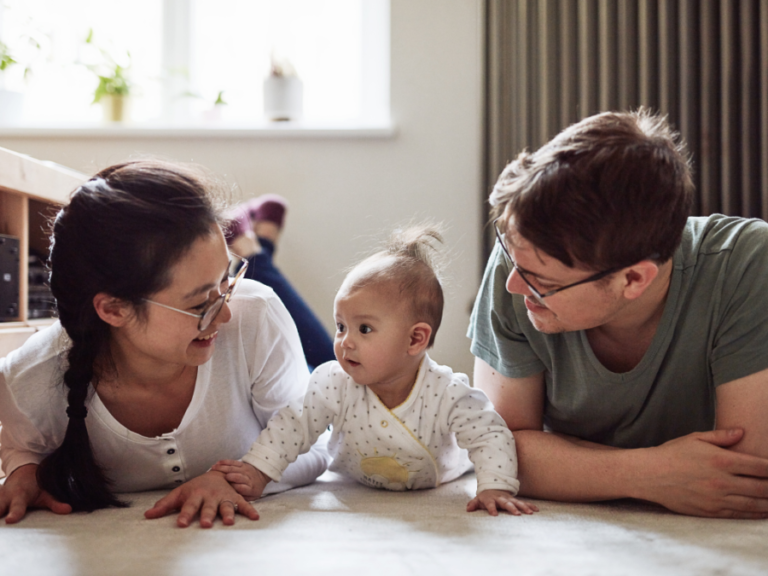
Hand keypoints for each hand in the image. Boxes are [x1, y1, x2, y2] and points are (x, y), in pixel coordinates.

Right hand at [0, 464, 71, 523]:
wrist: (23, 471)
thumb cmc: (36, 485)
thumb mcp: (46, 493)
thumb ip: (55, 503)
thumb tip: (69, 510)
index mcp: (19, 495)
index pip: (17, 507)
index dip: (14, 513)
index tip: (9, 520)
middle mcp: (4, 497)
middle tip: (1, 524)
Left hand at [144, 470, 258, 527]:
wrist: (217, 473)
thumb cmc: (195, 487)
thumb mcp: (179, 493)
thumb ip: (164, 504)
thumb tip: (147, 515)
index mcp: (196, 495)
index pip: (189, 506)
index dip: (185, 515)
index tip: (181, 523)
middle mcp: (210, 496)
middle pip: (208, 507)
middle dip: (208, 515)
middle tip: (206, 524)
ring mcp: (224, 497)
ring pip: (226, 506)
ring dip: (228, 513)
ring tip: (229, 522)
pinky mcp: (234, 498)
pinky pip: (243, 504)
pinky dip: (249, 510)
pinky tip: (255, 517)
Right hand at [210, 459, 270, 499]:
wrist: (261, 476)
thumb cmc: (253, 489)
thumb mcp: (252, 497)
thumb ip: (244, 500)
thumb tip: (233, 503)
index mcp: (250, 488)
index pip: (243, 488)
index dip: (235, 487)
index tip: (227, 489)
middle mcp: (247, 478)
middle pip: (239, 476)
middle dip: (232, 476)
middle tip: (224, 477)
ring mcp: (244, 469)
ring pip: (234, 468)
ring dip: (224, 468)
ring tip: (214, 468)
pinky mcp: (242, 464)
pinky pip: (233, 462)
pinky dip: (225, 462)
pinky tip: (218, 463)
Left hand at [466, 489, 538, 515]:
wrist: (493, 487)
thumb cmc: (485, 497)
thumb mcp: (477, 500)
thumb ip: (472, 504)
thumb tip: (468, 509)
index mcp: (490, 499)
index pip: (490, 504)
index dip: (492, 509)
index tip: (494, 515)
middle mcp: (501, 498)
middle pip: (506, 503)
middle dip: (512, 508)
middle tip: (517, 514)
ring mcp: (509, 499)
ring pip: (517, 502)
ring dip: (524, 507)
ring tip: (530, 513)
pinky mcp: (515, 500)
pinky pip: (523, 503)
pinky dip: (530, 506)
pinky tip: (536, 510)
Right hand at [637, 428, 767, 517]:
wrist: (650, 475)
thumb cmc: (671, 454)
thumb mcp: (695, 439)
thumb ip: (720, 436)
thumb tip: (741, 432)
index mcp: (721, 460)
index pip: (759, 467)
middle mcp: (723, 481)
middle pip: (762, 487)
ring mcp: (717, 499)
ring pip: (754, 504)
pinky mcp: (710, 511)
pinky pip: (739, 514)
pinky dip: (754, 514)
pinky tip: (762, 511)